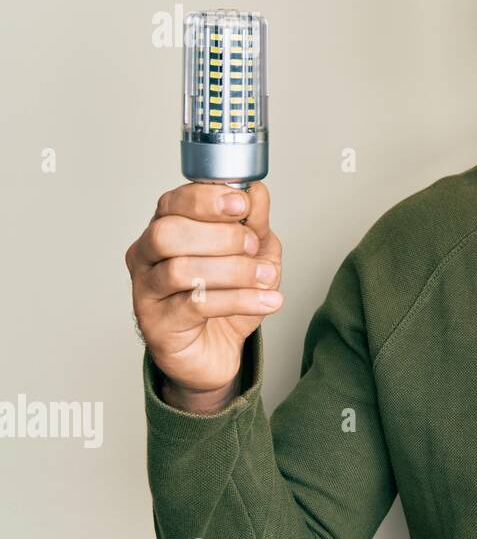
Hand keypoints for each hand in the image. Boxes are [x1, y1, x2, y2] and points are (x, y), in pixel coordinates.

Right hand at [125, 181, 282, 400]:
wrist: (217, 348)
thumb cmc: (227, 293)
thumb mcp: (251, 252)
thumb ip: (252, 222)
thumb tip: (255, 190)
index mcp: (166, 227)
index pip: (173, 202)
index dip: (207, 200)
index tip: (241, 205)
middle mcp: (147, 256)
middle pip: (167, 233)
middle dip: (219, 236)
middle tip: (252, 247)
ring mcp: (146, 291)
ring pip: (180, 270)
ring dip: (233, 271)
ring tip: (266, 278)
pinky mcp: (157, 324)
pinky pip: (196, 305)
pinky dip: (239, 300)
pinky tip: (267, 301)